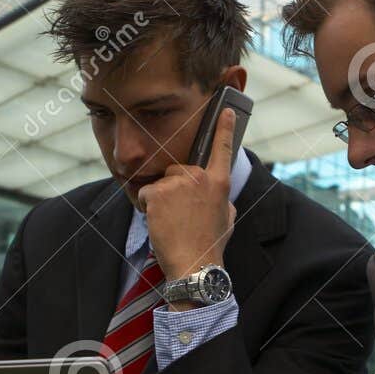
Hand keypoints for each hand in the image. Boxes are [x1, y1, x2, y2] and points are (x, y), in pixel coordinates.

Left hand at [137, 107, 236, 295]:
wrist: (194, 264)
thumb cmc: (210, 245)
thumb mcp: (227, 218)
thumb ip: (221, 199)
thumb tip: (218, 195)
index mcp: (219, 183)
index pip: (222, 149)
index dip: (224, 127)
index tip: (224, 109)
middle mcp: (200, 178)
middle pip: (178, 170)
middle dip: (175, 188)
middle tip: (181, 216)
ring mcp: (178, 183)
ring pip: (162, 184)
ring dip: (162, 200)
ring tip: (173, 223)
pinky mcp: (159, 192)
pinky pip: (148, 193)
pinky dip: (149, 208)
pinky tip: (161, 223)